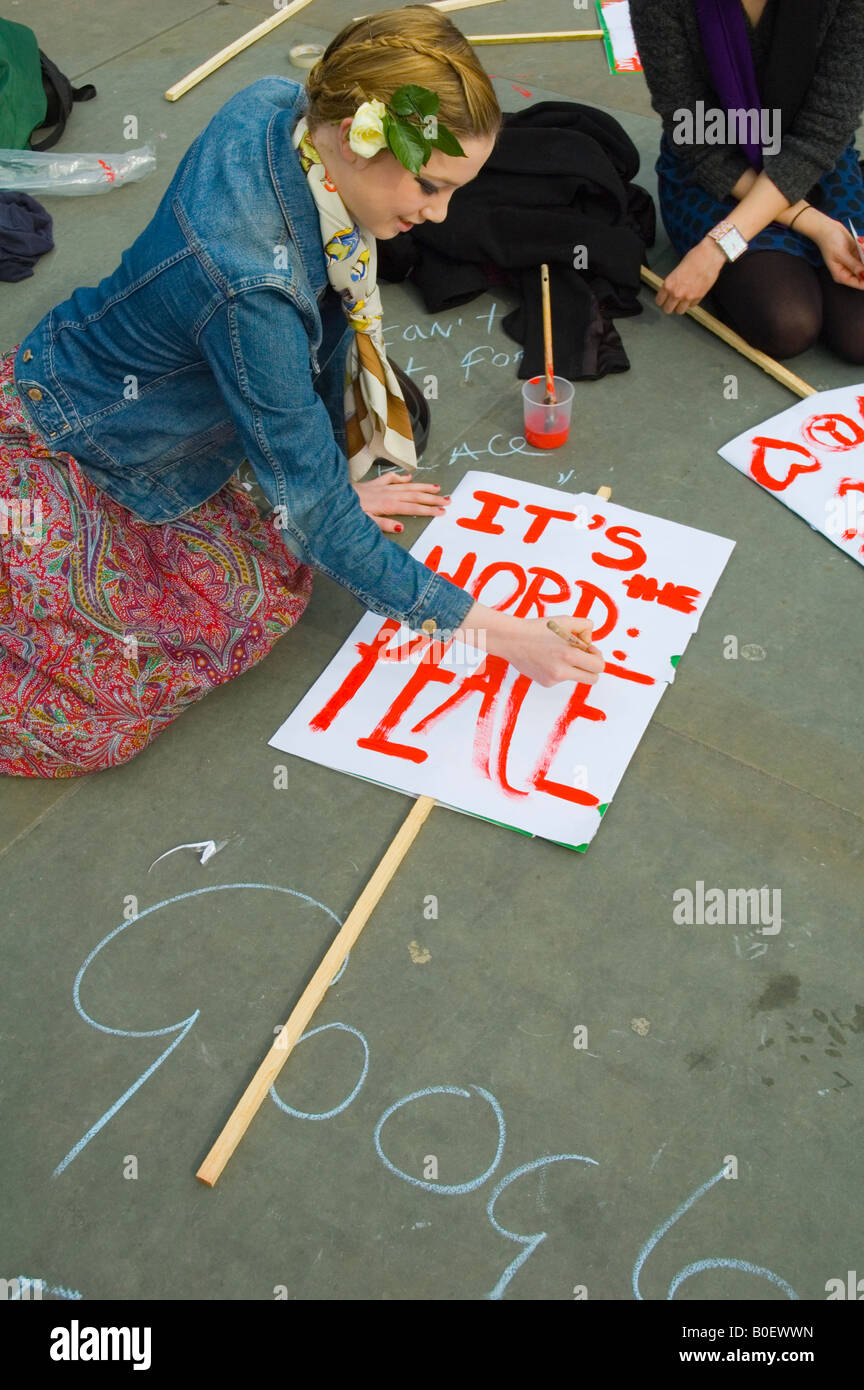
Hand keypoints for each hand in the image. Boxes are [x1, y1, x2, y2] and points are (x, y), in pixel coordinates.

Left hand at [352, 469, 448, 534]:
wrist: (332, 495)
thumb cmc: (346, 512)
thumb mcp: (364, 522)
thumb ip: (383, 525)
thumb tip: (402, 528)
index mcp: (387, 505)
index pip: (413, 508)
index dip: (428, 510)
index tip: (442, 512)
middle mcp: (387, 494)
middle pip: (414, 496)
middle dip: (432, 498)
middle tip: (448, 500)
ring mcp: (381, 487)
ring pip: (407, 486)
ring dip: (423, 487)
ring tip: (438, 487)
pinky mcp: (373, 484)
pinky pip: (390, 478)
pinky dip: (401, 477)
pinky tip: (409, 477)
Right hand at [462, 609, 604, 687]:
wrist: (511, 639)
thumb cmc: (537, 628)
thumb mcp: (565, 620)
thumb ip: (585, 627)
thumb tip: (589, 641)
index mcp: (569, 655)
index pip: (598, 666)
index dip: (596, 656)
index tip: (588, 649)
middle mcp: (562, 671)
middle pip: (592, 679)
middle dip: (592, 668)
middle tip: (583, 655)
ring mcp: (553, 679)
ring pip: (575, 676)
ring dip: (573, 666)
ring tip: (557, 652)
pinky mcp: (545, 683)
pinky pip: (561, 678)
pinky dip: (559, 668)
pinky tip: (547, 658)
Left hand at [656, 238, 726, 313]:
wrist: (710, 256)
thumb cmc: (694, 258)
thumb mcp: (676, 270)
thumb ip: (672, 283)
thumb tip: (669, 291)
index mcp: (668, 284)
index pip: (659, 301)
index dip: (661, 301)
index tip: (663, 300)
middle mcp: (676, 293)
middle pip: (667, 310)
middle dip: (669, 306)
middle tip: (672, 303)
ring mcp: (688, 297)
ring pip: (679, 311)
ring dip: (679, 307)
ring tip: (681, 302)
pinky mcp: (698, 297)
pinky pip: (691, 306)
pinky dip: (691, 303)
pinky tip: (692, 295)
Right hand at [811, 215, 863, 289]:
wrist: (827, 228)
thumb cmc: (828, 241)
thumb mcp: (841, 254)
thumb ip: (854, 265)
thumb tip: (863, 275)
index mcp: (841, 276)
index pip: (859, 283)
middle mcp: (848, 271)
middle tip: (861, 250)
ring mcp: (853, 263)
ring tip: (859, 244)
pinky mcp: (857, 254)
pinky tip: (859, 241)